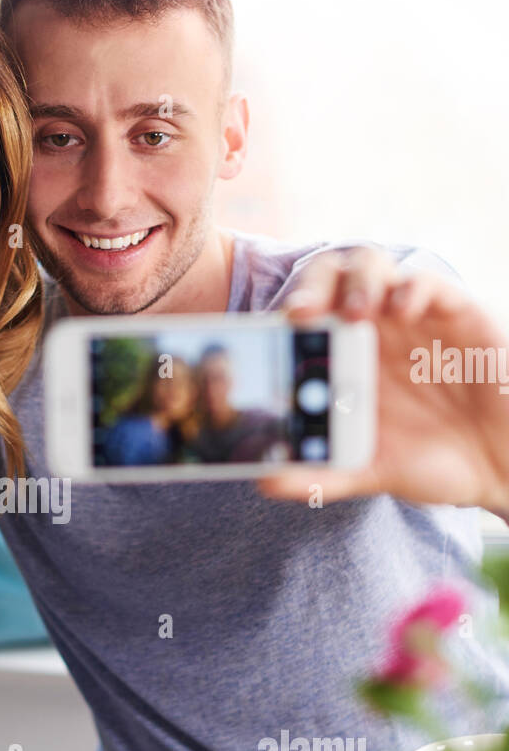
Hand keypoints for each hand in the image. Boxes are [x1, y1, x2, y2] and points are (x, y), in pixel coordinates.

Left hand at [257, 247, 508, 515]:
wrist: (499, 467)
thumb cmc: (432, 462)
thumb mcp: (370, 472)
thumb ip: (321, 475)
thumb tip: (265, 482)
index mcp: (342, 359)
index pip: (303, 315)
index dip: (282, 315)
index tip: (269, 333)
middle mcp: (372, 331)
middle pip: (331, 280)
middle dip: (312, 288)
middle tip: (302, 316)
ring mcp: (412, 319)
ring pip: (375, 268)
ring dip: (358, 283)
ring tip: (352, 313)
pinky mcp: (456, 314)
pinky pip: (430, 283)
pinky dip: (412, 289)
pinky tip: (400, 309)